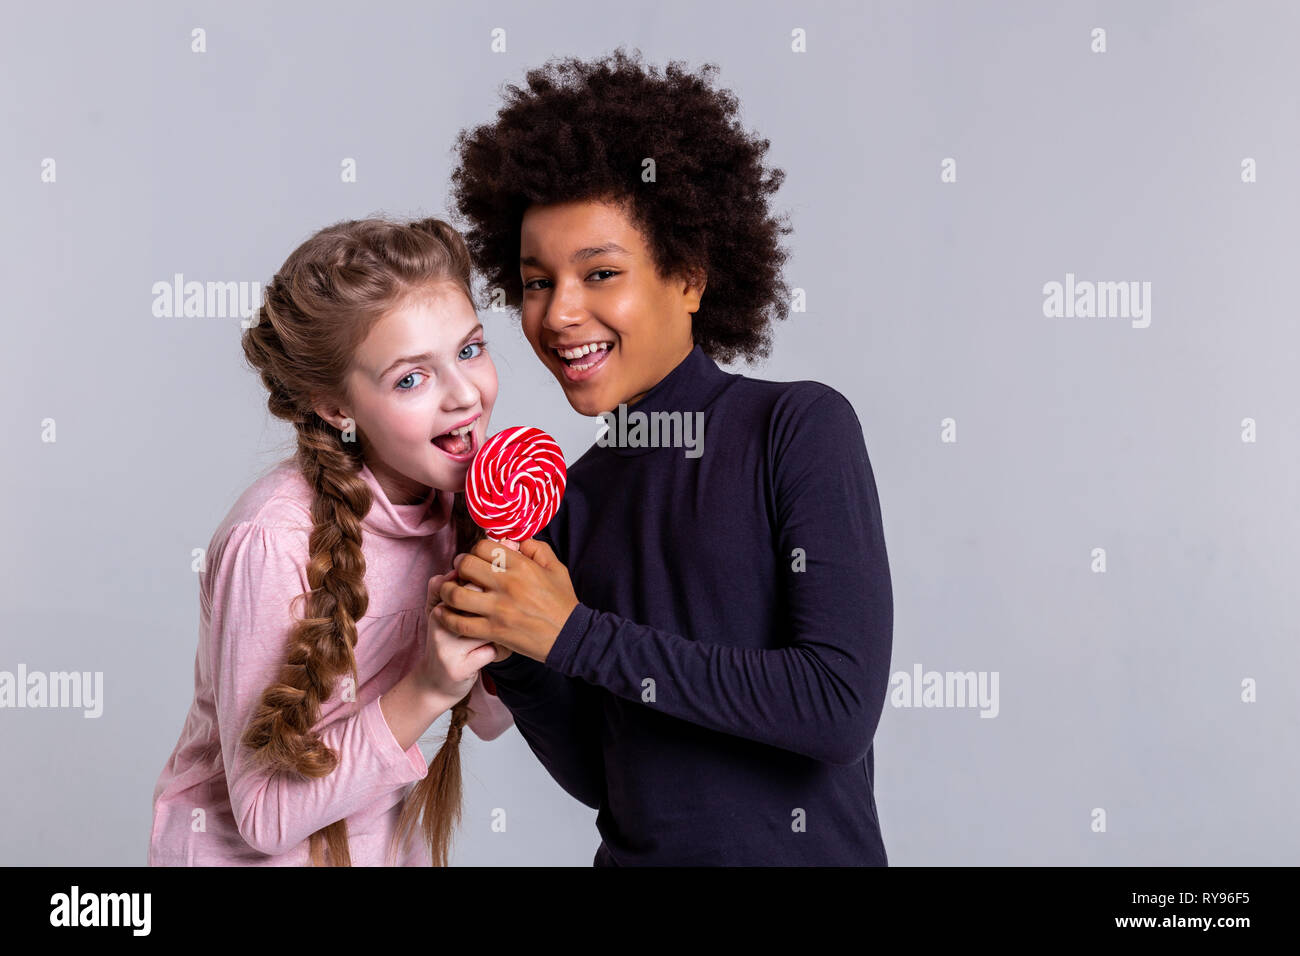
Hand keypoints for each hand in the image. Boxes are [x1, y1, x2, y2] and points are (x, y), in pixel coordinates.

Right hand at [416, 571, 500, 699]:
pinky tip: (495, 653)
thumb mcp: (442, 613)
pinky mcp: (457, 668)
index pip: (471, 584)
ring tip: (502, 636)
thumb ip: (448, 588)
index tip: (500, 597)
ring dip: (503, 634)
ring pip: (490, 629)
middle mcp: (440, 623)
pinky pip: (492, 652)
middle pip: (482, 605)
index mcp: (440, 605)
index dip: (491, 589)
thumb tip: (456, 566)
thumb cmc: (449, 641)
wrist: (435, 684)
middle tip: (505, 617)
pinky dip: (500, 653)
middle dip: (500, 611)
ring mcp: (447, 646)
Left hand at [434, 538, 579, 662]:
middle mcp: (507, 584)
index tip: (476, 557)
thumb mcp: (556, 568)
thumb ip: (536, 549)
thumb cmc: (563, 601)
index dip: (475, 549)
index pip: (483, 546)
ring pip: (456, 594)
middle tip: (459, 571)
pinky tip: (442, 612)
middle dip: (458, 566)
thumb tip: (516, 540)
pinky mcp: (494, 630)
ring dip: (446, 590)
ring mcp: (498, 609)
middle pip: (466, 565)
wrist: (570, 636)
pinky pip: (460, 623)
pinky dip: (446, 617)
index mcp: (522, 566)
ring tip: (447, 590)